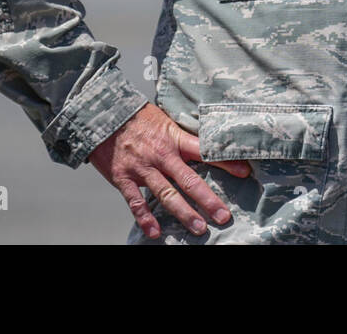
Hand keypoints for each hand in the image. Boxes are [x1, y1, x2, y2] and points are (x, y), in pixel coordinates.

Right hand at [88, 103, 252, 239]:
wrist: (102, 114)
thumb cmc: (137, 118)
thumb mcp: (164, 121)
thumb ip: (182, 137)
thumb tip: (207, 146)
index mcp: (173, 138)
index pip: (203, 150)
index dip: (224, 161)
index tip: (244, 172)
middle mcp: (160, 154)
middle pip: (188, 179)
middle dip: (207, 199)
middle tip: (223, 216)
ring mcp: (141, 167)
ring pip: (166, 194)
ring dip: (183, 213)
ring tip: (198, 228)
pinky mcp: (123, 177)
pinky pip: (135, 201)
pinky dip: (145, 218)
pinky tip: (155, 232)